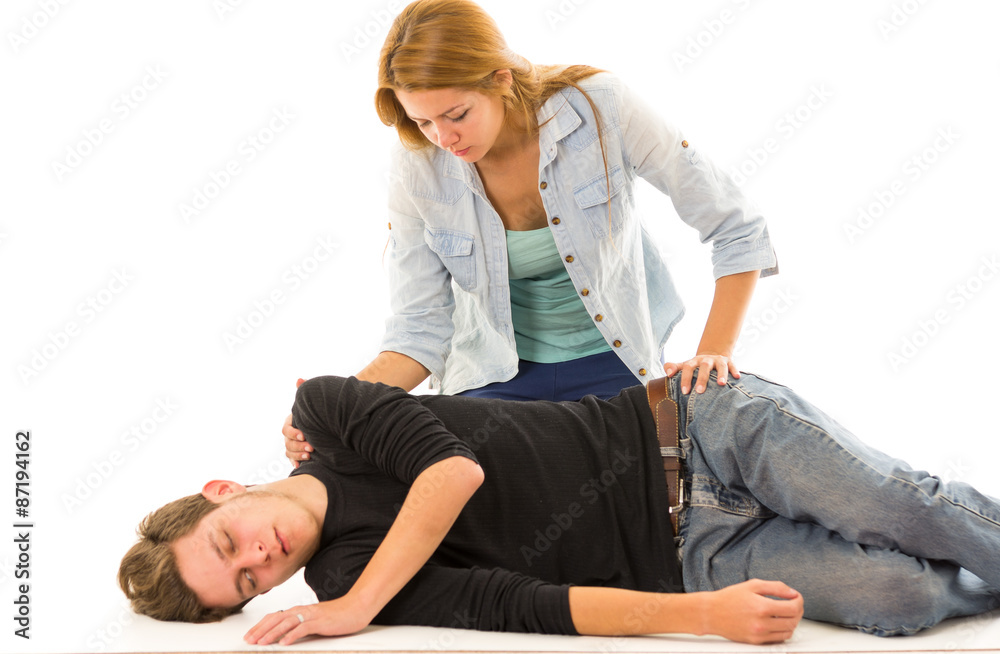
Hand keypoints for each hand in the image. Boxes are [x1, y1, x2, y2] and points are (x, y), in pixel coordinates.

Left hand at [244, 597, 372, 645]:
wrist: (357, 607)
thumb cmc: (338, 615)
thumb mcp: (316, 620)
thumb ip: (301, 625)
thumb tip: (286, 634)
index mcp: (300, 610)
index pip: (275, 616)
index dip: (260, 625)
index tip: (250, 635)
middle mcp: (303, 611)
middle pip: (277, 618)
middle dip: (261, 630)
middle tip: (249, 640)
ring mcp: (312, 615)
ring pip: (287, 622)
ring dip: (272, 633)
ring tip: (262, 642)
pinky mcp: (321, 621)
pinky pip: (304, 628)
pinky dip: (292, 635)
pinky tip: (285, 643)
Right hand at [284, 378, 311, 467]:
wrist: (331, 422)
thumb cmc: (319, 410)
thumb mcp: (313, 400)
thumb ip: (305, 391)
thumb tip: (299, 379)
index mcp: (292, 421)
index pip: (286, 429)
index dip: (293, 433)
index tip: (304, 435)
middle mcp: (291, 433)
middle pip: (287, 443)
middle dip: (298, 446)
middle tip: (311, 448)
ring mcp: (295, 443)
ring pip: (289, 452)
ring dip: (298, 455)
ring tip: (310, 456)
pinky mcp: (300, 453)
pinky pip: (293, 459)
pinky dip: (296, 462)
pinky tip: (300, 466)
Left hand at [663, 353, 738, 393]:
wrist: (712, 355)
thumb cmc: (696, 366)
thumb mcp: (685, 366)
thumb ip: (673, 368)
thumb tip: (668, 373)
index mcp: (694, 361)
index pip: (688, 368)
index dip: (686, 379)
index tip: (685, 391)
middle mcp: (706, 360)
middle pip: (704, 366)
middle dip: (702, 378)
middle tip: (699, 391)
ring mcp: (718, 360)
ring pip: (720, 366)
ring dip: (721, 374)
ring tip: (721, 384)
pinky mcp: (729, 362)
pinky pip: (733, 365)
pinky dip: (735, 371)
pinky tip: (737, 378)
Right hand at [702, 579, 802, 644]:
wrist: (711, 613)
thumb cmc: (729, 598)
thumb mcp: (752, 585)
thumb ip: (776, 587)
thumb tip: (792, 593)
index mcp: (762, 607)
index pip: (793, 608)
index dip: (799, 601)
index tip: (797, 597)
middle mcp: (762, 623)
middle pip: (793, 621)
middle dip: (797, 611)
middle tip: (794, 604)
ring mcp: (759, 635)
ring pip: (788, 632)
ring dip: (792, 622)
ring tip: (786, 613)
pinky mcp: (756, 642)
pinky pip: (778, 639)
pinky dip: (783, 631)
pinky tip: (778, 622)